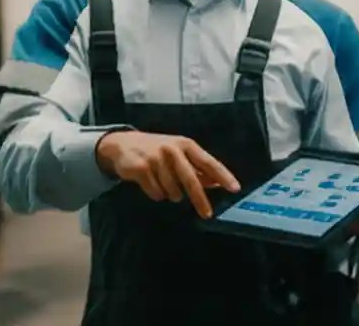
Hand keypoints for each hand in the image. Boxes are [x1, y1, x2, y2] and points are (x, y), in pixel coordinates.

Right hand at [96, 131, 240, 217]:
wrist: (123, 144)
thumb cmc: (158, 150)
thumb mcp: (179, 154)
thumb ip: (197, 168)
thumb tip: (217, 183)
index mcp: (186, 145)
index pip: (208, 162)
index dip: (223, 176)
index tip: (235, 188)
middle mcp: (172, 149)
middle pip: (191, 180)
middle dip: (200, 199)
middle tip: (207, 214)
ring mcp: (156, 158)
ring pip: (172, 191)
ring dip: (171, 194)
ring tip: (163, 183)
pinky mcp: (141, 168)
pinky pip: (156, 193)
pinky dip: (156, 193)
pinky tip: (150, 183)